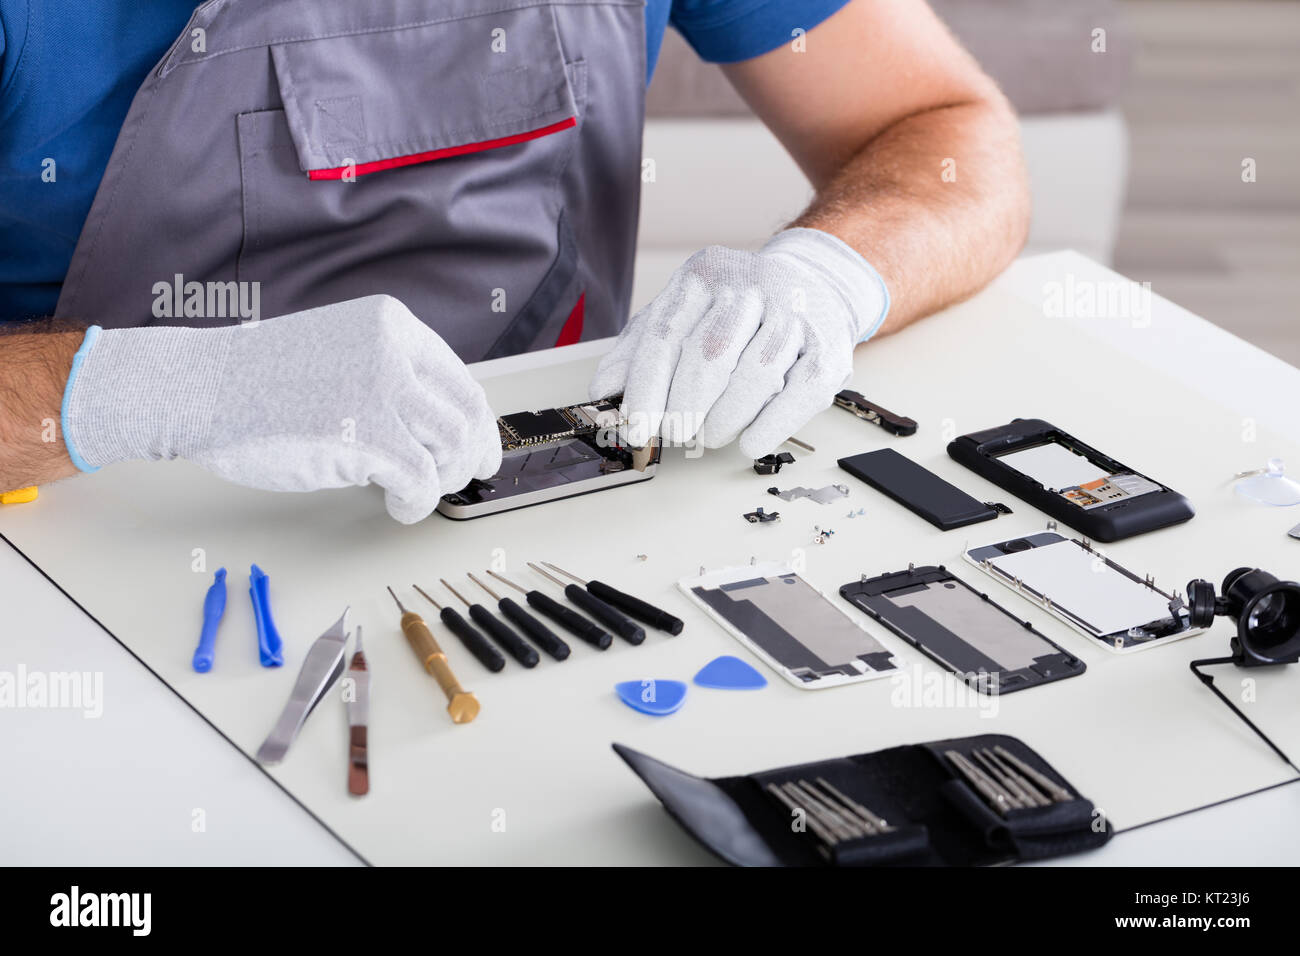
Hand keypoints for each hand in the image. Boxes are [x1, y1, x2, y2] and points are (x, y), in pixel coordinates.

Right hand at [62, 295, 500, 522]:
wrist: (201, 389)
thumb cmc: (260, 381)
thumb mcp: (344, 354)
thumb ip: (389, 376)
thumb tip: (439, 428)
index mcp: (393, 326)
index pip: (460, 381)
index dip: (477, 425)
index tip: (477, 451)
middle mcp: (395, 351)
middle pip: (467, 414)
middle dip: (470, 456)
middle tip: (457, 480)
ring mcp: (382, 390)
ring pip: (453, 445)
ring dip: (444, 479)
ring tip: (415, 492)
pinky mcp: (365, 434)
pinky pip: (420, 479)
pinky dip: (417, 502)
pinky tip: (398, 506)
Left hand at [588, 228, 888, 458]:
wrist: (813, 281)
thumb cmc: (734, 310)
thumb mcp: (679, 314)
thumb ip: (639, 349)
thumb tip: (603, 393)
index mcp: (703, 275)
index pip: (666, 337)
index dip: (646, 390)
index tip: (635, 431)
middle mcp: (751, 287)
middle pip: (710, 355)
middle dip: (685, 407)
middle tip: (675, 436)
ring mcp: (793, 315)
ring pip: (757, 374)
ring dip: (726, 418)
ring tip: (709, 436)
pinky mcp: (827, 347)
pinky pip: (800, 392)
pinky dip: (771, 425)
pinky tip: (749, 443)